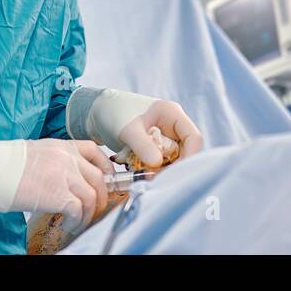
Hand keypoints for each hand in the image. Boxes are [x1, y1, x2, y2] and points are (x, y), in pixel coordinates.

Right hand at [0, 118, 112, 230]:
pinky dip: (77, 221)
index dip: (106, 168)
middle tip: (92, 210)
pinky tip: (67, 225)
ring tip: (77, 222)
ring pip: (93, 196)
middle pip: (100, 177)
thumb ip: (52, 161)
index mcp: (60, 145)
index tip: (106, 181)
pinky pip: (79, 210)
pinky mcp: (56, 194)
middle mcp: (66, 158)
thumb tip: (58, 178)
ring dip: (89, 214)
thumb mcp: (33, 152)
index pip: (95, 151)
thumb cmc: (0, 162)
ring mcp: (63, 175)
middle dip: (101, 197)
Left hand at [75, 88, 204, 166]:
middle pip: (185, 153)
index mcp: (172, 114)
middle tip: (154, 178)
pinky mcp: (155, 148)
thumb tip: (158, 164)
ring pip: (173, 161)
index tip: (175, 173)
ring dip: (160, 171)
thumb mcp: (127, 129)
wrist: (97, 113)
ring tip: (141, 173)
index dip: (190, 157)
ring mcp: (165, 138)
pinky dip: (150, 170)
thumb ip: (142, 145)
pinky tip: (136, 169)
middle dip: (172, 168)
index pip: (193, 138)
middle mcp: (173, 126)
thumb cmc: (113, 113)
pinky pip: (160, 164)